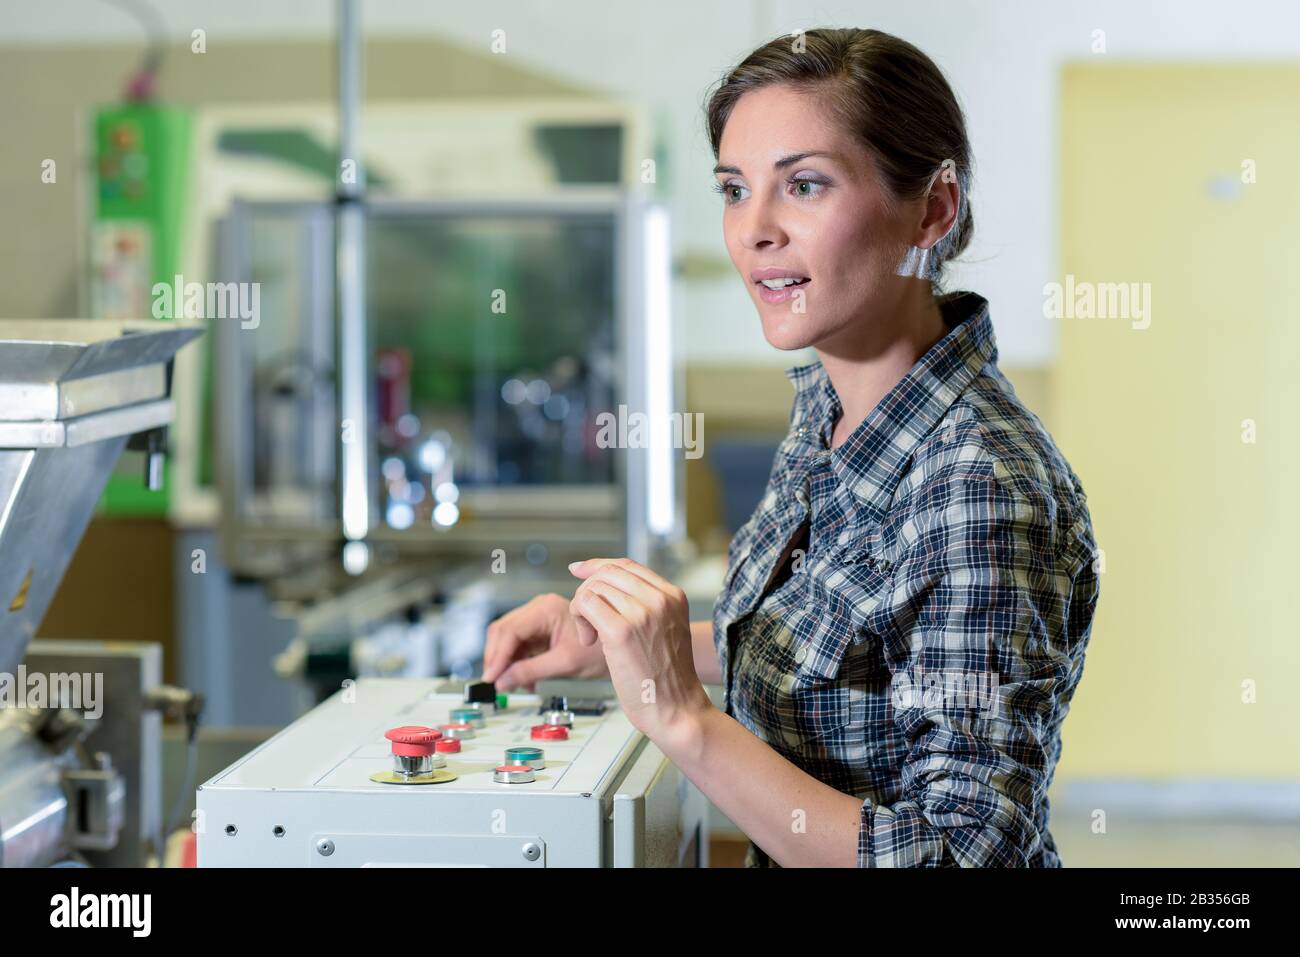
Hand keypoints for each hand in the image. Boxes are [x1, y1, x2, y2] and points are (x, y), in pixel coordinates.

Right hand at [481, 593, 609, 691]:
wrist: (620, 648)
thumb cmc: (600, 650)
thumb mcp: (565, 663)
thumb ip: (531, 671)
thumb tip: (503, 682)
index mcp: (546, 608)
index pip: (510, 631)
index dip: (497, 656)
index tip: (491, 678)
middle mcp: (539, 608)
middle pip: (503, 632)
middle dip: (497, 659)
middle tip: (496, 684)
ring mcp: (537, 619)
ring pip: (507, 639)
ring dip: (506, 663)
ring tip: (512, 684)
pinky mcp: (539, 630)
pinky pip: (518, 645)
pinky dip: (516, 663)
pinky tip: (524, 679)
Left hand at [568, 558, 713, 744]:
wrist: (677, 709)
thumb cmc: (666, 678)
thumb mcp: (666, 629)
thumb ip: (646, 606)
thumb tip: (607, 586)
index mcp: (673, 595)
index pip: (627, 565)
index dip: (598, 565)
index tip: (580, 570)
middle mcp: (660, 599)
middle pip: (607, 573)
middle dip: (587, 591)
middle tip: (586, 619)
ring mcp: (642, 613)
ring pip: (593, 588)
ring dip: (581, 610)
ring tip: (591, 637)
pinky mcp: (621, 631)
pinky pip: (585, 604)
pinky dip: (579, 619)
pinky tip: (588, 640)